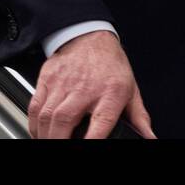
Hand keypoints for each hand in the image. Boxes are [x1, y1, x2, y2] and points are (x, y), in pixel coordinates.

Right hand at [28, 30, 156, 139]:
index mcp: (110, 93)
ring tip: (52, 141)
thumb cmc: (111, 65)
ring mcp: (63, 83)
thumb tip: (149, 137)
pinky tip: (41, 132)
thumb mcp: (131, 90)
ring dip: (46, 135)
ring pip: (47, 116)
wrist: (90, 37)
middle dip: (59, 141)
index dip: (92, 140)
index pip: (101, 122)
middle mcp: (85, 88)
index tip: (88, 145)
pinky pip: (35, 107)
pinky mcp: (47, 79)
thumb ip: (139, 118)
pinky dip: (35, 125)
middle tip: (62, 147)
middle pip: (65, 120)